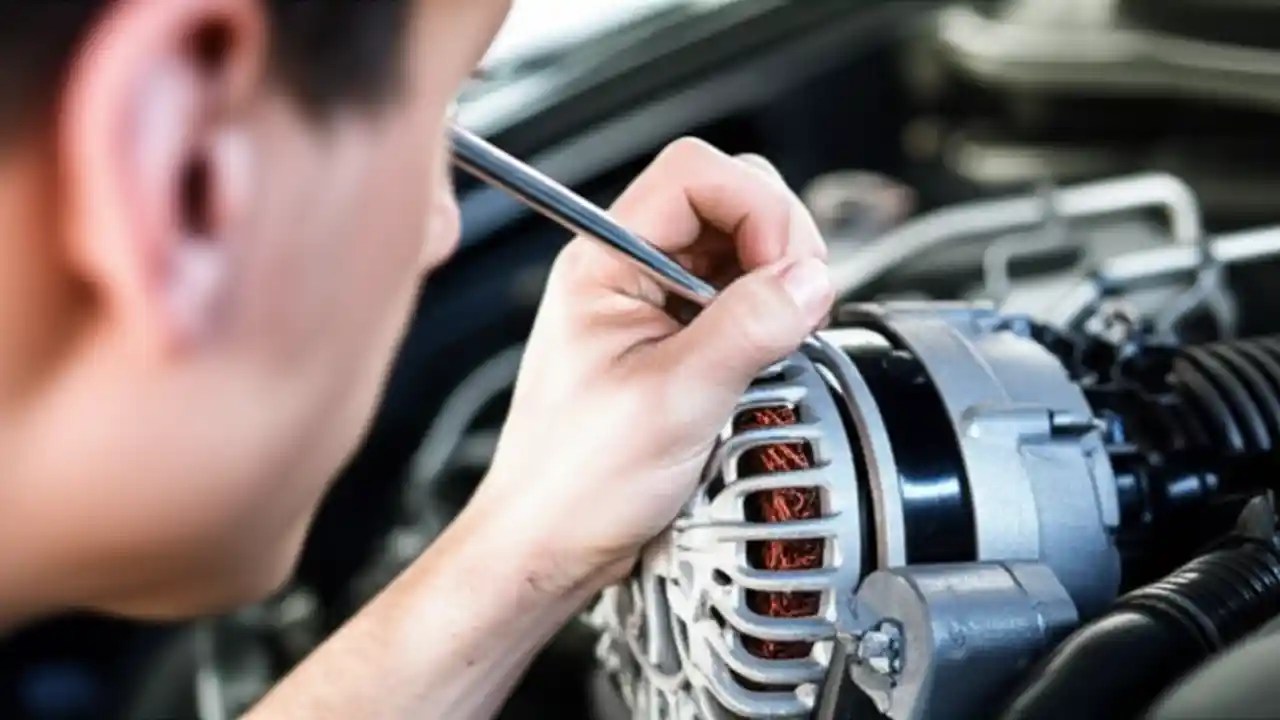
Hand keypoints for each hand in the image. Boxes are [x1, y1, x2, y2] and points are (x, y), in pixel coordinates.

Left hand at [463, 138, 832, 596]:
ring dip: (777, 280)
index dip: (757, 208)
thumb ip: (748, 328)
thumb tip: (812, 279)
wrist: (551, 541)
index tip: (787, 269)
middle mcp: (627, 269)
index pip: (695, 174)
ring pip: (740, 246)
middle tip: (793, 304)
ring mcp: (653, 303)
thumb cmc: (573, 480)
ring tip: (778, 336)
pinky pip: (739, 295)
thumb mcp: (674, 400)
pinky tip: (763, 355)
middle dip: (779, 240)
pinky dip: (769, 314)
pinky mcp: (676, 338)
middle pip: (728, 198)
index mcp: (605, 261)